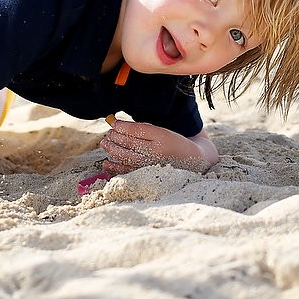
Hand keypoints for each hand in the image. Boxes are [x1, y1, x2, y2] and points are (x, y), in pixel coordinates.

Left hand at [100, 119, 217, 174]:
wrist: (193, 160)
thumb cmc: (175, 143)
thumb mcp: (163, 131)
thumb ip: (143, 129)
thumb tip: (119, 126)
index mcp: (163, 137)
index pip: (138, 130)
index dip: (123, 126)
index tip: (114, 122)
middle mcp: (157, 152)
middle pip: (130, 143)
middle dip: (115, 137)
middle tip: (108, 133)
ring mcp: (152, 165)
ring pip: (127, 157)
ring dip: (112, 150)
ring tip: (105, 143)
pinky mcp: (149, 175)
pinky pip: (129, 172)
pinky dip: (115, 168)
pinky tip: (106, 163)